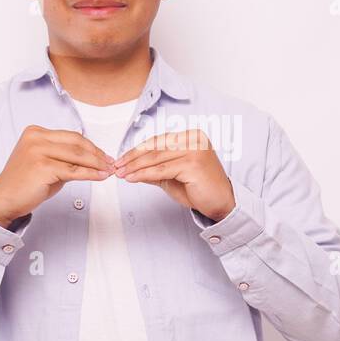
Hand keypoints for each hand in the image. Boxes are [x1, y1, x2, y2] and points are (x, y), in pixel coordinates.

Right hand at [0, 125, 114, 227]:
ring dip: (97, 164)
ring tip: (108, 171)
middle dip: (97, 154)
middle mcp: (36, 138)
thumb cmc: (24, 184)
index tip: (104, 155)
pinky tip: (100, 177)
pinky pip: (73, 170)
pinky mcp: (43, 167)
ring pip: (77, 155)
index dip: (91, 146)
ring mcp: (38, 151)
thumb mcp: (46, 164)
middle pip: (76, 143)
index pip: (71, 136)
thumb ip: (65, 157)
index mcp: (36, 132)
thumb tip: (92, 159)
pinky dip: (90, 174)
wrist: (4, 200)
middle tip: (110, 163)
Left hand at [113, 129, 235, 220]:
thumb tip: (131, 167)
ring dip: (135, 167)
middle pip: (155, 147)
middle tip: (117, 166)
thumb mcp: (172, 176)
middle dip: (132, 158)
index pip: (158, 140)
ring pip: (156, 158)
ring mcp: (195, 150)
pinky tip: (133, 178)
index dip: (138, 150)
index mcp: (191, 136)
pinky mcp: (193, 164)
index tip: (122, 159)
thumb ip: (155, 168)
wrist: (221, 203)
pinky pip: (162, 170)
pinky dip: (144, 174)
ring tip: (122, 174)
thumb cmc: (200, 189)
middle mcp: (194, 139)